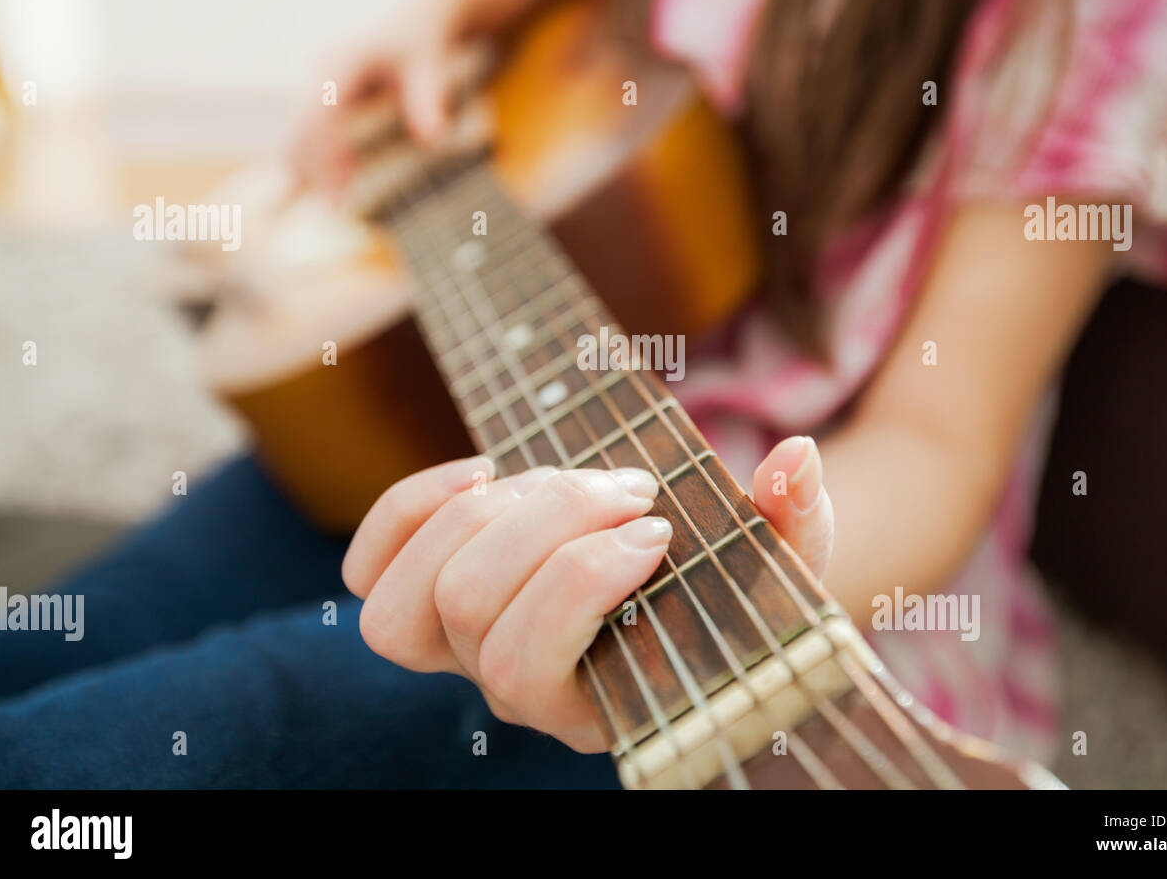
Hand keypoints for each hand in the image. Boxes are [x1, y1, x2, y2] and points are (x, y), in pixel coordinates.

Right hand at [290, 0, 483, 194]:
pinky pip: (311, 132)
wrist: (416, 16)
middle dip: (314, 169)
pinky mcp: (322, 95)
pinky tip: (326, 189)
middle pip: (304, 128)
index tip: (338, 193)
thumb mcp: (431, 61)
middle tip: (335, 210)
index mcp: (342, 59)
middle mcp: (321, 68)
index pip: (323, 113)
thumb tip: (431, 140)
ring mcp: (317, 81)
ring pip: (300, 132)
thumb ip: (428, 98)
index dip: (328, 155)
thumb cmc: (424, 38)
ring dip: (309, 168)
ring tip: (330, 206)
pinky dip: (316, 159)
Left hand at [343, 436, 833, 752]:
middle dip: (548, 522)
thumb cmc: (731, 584)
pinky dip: (413, 507)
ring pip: (408, 593)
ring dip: (490, 512)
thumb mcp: (781, 562)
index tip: (658, 530)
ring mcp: (458, 645)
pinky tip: (484, 472)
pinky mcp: (425, 593)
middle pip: (467, 605)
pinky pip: (368, 569)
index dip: (579, 583)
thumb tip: (791, 461)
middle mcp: (507, 688)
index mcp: (586, 705)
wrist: (681, 577)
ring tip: (569, 482)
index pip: (527, 669)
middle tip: (632, 489)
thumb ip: (798, 523)